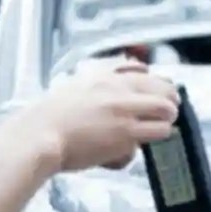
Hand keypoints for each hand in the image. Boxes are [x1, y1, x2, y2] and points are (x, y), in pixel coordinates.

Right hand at [24, 57, 179, 171]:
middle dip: (170, 100)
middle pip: (162, 87)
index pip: (142, 72)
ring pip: (166, 110)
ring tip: (163, 126)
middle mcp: (118, 89)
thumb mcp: (72, 87)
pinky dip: (158, 136)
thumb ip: (93, 83)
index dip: (156, 83)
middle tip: (169, 111)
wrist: (40, 136)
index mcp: (103, 76)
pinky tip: (152, 139)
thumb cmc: (49, 118)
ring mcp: (125, 111)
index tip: (159, 92)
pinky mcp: (127, 134)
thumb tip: (111, 83)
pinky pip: (158, 132)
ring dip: (167, 119)